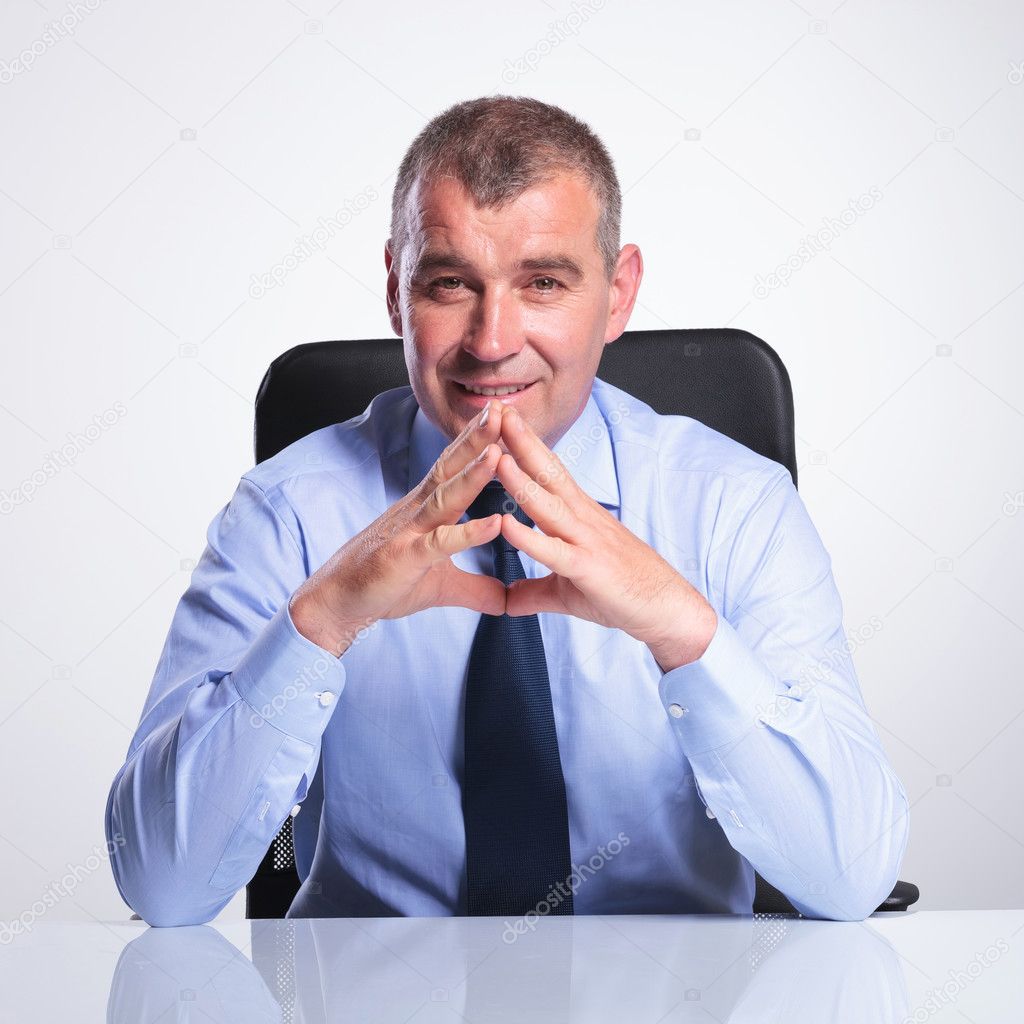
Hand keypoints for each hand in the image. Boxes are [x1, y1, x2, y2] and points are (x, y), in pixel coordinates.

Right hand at [290, 400, 509, 656]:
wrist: (337, 602)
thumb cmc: (385, 584)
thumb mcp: (441, 587)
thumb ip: (476, 588)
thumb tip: (507, 601)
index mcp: (427, 509)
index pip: (454, 466)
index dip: (477, 441)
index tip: (503, 415)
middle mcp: (419, 511)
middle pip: (451, 468)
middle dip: (477, 438)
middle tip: (503, 408)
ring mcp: (411, 532)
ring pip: (446, 497)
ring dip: (473, 474)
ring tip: (499, 451)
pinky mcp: (407, 559)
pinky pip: (441, 543)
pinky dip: (469, 533)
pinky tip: (494, 523)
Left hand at [491, 405, 717, 670]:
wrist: (667, 611)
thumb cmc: (621, 594)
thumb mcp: (567, 591)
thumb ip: (533, 591)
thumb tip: (505, 601)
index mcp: (578, 515)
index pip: (548, 471)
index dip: (525, 445)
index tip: (502, 419)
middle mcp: (581, 518)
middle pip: (547, 472)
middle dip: (521, 441)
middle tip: (496, 409)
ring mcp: (585, 540)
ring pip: (546, 503)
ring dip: (519, 478)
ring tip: (494, 452)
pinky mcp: (586, 567)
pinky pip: (552, 550)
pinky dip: (527, 537)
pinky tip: (504, 522)